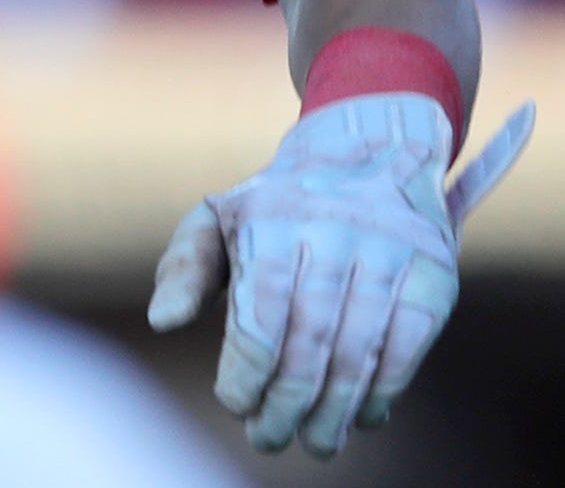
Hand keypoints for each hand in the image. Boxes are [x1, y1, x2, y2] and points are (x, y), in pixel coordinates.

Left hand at [145, 95, 532, 456]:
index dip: (247, 371)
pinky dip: (385, 389)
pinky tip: (362, 416)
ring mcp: (391, 253)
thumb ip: (184, 269)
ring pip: (361, 350)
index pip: (260, 315)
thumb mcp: (217, 219)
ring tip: (316, 442)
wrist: (366, 152)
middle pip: (310, 340)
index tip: (234, 405)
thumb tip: (162, 321)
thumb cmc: (273, 206)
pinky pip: (409, 345)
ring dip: (335, 409)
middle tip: (269, 439)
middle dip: (287, 403)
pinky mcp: (433, 273)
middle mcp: (335, 234)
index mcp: (273, 222)